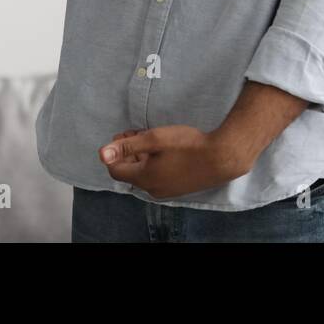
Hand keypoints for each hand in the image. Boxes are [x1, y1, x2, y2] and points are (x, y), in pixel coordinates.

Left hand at [98, 124, 251, 199]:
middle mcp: (152, 189)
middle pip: (131, 172)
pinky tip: (166, 151)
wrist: (222, 157)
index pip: (116, 170)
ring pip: (146, 175)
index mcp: (143, 178)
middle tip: (135, 133)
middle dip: (129, 153)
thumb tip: (101, 154)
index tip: (122, 135)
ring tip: (151, 139)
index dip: (115, 153)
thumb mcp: (155, 139)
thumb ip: (128, 146)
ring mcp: (167, 190)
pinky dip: (156, 164)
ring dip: (143, 157)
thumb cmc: (188, 145)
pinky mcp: (180, 188)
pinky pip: (160, 177)